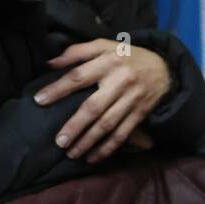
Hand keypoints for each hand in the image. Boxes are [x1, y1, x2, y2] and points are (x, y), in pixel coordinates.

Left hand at [33, 39, 170, 163]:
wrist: (165, 68)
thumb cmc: (127, 57)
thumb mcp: (105, 45)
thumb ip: (77, 51)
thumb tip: (50, 63)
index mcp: (108, 62)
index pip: (79, 76)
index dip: (58, 89)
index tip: (39, 100)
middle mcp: (120, 81)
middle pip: (94, 107)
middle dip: (75, 126)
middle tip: (59, 141)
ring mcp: (131, 99)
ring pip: (108, 124)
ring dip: (89, 141)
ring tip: (72, 153)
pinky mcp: (139, 114)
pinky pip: (123, 134)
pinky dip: (108, 148)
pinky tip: (93, 158)